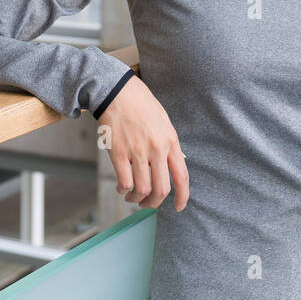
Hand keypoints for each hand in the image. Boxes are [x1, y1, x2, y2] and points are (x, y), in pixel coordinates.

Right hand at [98, 75, 189, 211]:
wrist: (118, 92)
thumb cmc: (141, 105)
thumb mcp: (164, 122)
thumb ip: (171, 144)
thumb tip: (179, 162)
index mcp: (171, 142)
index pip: (182, 177)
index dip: (182, 197)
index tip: (178, 207)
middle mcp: (157, 149)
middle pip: (161, 189)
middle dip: (154, 203)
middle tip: (147, 204)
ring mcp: (138, 152)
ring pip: (142, 189)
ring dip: (136, 199)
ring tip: (131, 197)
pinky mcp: (119, 153)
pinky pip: (125, 181)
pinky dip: (123, 190)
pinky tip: (122, 187)